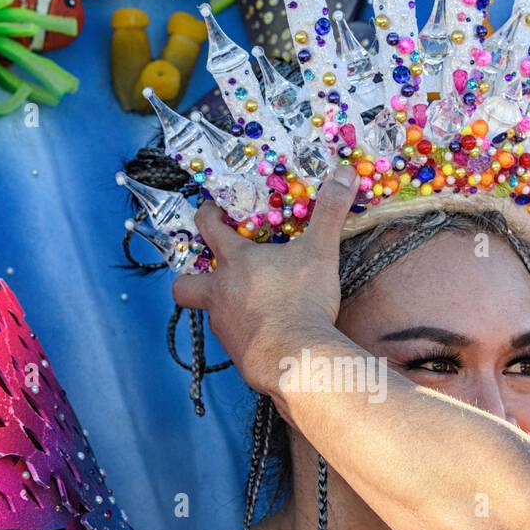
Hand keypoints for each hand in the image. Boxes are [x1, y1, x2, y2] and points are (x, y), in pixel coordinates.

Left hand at [172, 162, 360, 394]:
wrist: (295, 356)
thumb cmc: (301, 299)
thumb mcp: (321, 250)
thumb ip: (330, 211)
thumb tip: (345, 172)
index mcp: (235, 262)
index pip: (208, 228)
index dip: (208, 215)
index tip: (212, 211)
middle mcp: (220, 292)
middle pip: (185, 284)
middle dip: (191, 277)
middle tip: (211, 273)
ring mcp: (223, 326)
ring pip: (210, 313)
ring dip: (223, 306)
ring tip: (248, 305)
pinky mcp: (236, 353)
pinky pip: (232, 339)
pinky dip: (244, 333)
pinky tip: (265, 333)